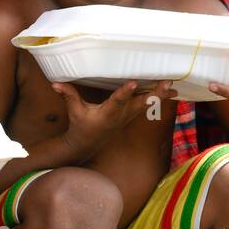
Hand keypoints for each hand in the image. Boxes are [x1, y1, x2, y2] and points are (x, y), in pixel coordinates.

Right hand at [52, 79, 177, 160]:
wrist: (87, 144)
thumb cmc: (80, 126)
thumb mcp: (74, 111)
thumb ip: (68, 95)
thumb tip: (54, 83)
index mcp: (107, 115)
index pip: (117, 102)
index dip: (125, 93)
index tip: (133, 83)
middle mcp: (120, 116)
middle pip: (140, 105)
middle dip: (154, 94)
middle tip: (167, 83)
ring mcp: (127, 118)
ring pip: (146, 105)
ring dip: (160, 96)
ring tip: (173, 87)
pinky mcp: (130, 116)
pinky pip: (146, 106)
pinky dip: (157, 99)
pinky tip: (170, 92)